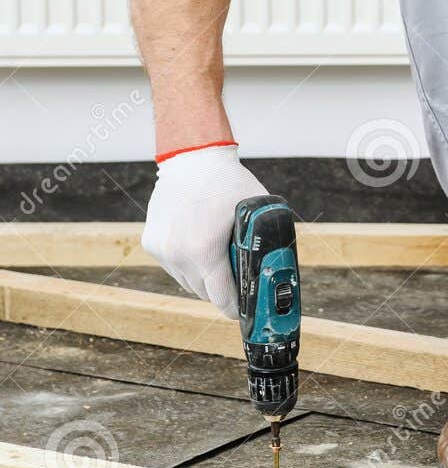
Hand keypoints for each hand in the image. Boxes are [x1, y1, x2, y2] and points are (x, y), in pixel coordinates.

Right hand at [142, 144, 269, 315]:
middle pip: (203, 292)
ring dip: (201, 275)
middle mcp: (178, 254)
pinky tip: (195, 240)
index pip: (221, 299)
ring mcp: (161, 249)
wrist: (193, 158)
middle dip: (220, 288)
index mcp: (205, 251)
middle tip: (233, 275)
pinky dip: (184, 260)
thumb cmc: (228, 182)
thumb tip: (277, 268)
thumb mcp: (257, 211)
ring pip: (186, 280)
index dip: (235, 307)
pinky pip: (172, 264)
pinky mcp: (150, 242)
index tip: (242, 310)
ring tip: (214, 253)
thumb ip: (265, 241)